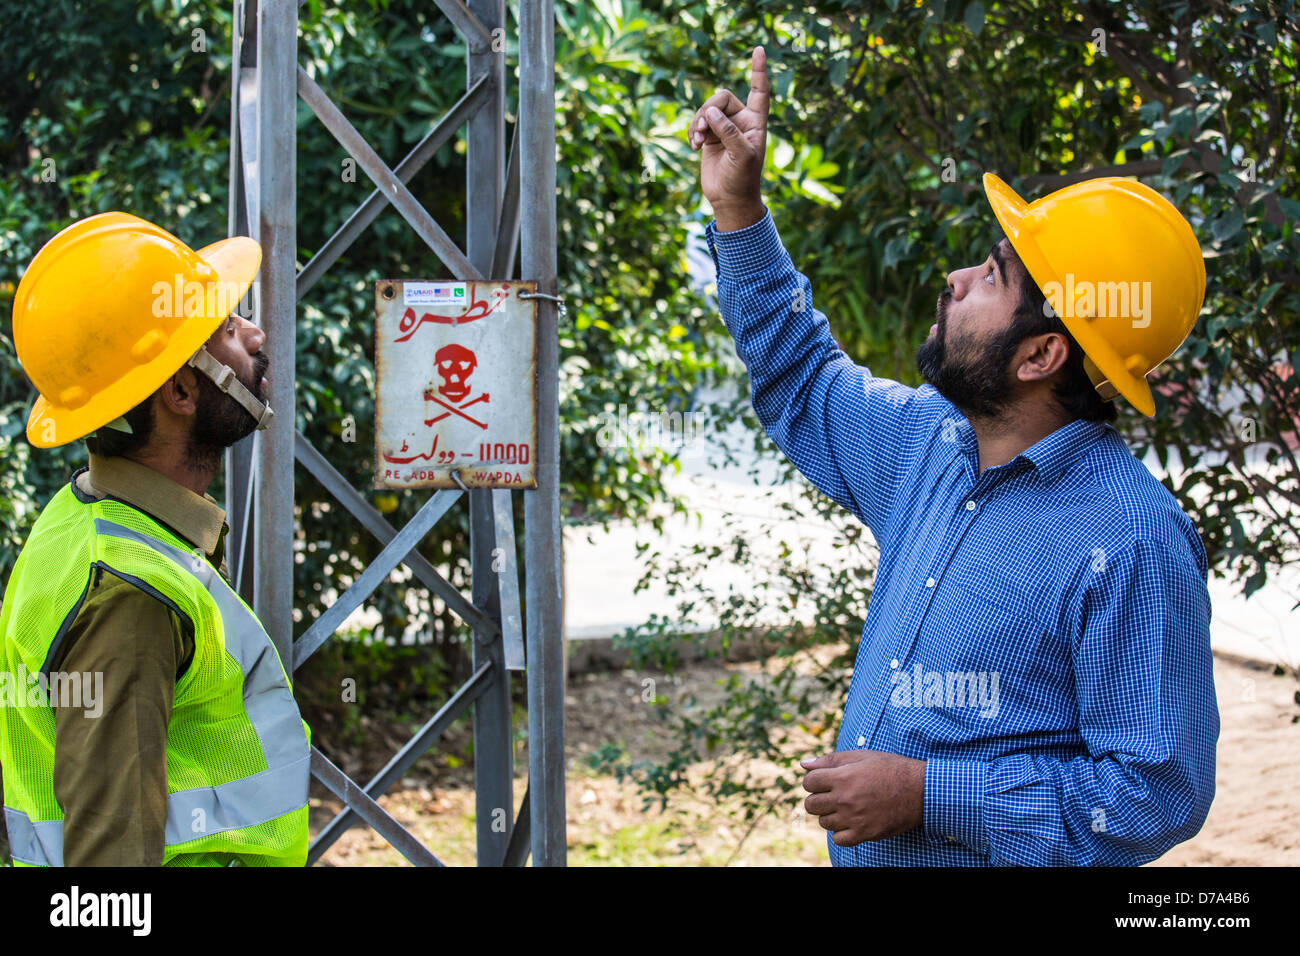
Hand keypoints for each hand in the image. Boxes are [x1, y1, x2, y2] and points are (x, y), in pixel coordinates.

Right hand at [688, 45, 768, 230]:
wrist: (729, 199)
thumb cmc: (743, 179)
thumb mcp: (742, 155)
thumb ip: (728, 131)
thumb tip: (711, 112)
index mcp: (756, 122)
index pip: (759, 91)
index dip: (759, 70)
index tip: (758, 49)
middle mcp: (740, 121)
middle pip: (722, 98)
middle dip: (709, 110)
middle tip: (703, 128)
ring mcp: (724, 128)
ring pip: (707, 110)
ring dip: (698, 122)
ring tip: (696, 140)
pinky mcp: (709, 137)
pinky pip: (697, 123)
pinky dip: (692, 131)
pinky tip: (693, 146)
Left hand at [801, 749, 925, 845]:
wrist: (920, 790)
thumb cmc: (890, 769)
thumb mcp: (861, 756)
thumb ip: (830, 760)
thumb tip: (803, 764)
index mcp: (842, 776)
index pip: (809, 782)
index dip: (813, 781)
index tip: (823, 781)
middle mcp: (845, 799)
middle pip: (811, 804)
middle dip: (818, 798)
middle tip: (832, 795)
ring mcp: (854, 818)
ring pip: (824, 822)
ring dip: (830, 815)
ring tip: (845, 807)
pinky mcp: (865, 833)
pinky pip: (839, 839)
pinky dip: (841, 832)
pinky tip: (851, 822)